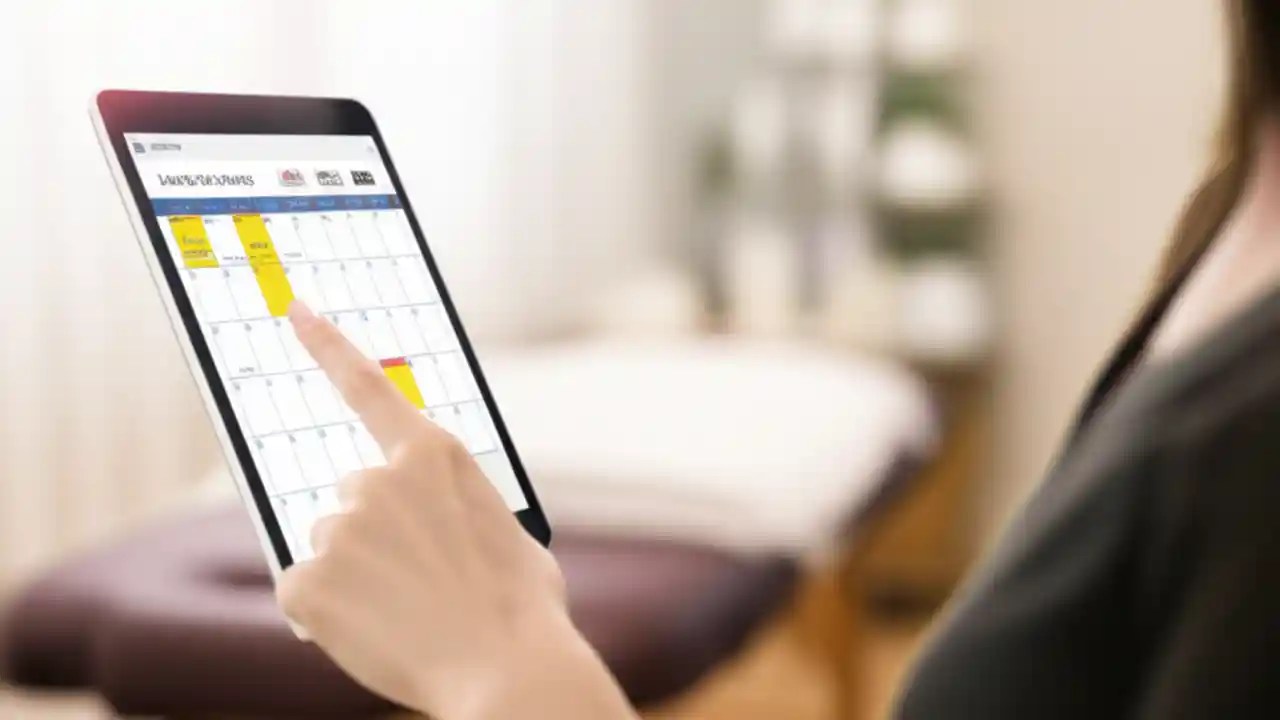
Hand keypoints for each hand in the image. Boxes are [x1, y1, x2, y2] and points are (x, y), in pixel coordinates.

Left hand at [276, 301, 633, 719]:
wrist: (507, 672)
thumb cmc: (521, 608)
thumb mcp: (505, 531)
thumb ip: (456, 505)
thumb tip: (431, 520)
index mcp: (434, 454)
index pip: (366, 385)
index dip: (327, 345)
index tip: (294, 310)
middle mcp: (377, 478)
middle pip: (351, 493)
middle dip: (375, 528)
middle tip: (419, 576)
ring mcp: (339, 528)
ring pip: (330, 543)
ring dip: (355, 572)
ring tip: (406, 610)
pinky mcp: (307, 580)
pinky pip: (305, 590)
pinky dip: (328, 612)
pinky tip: (372, 630)